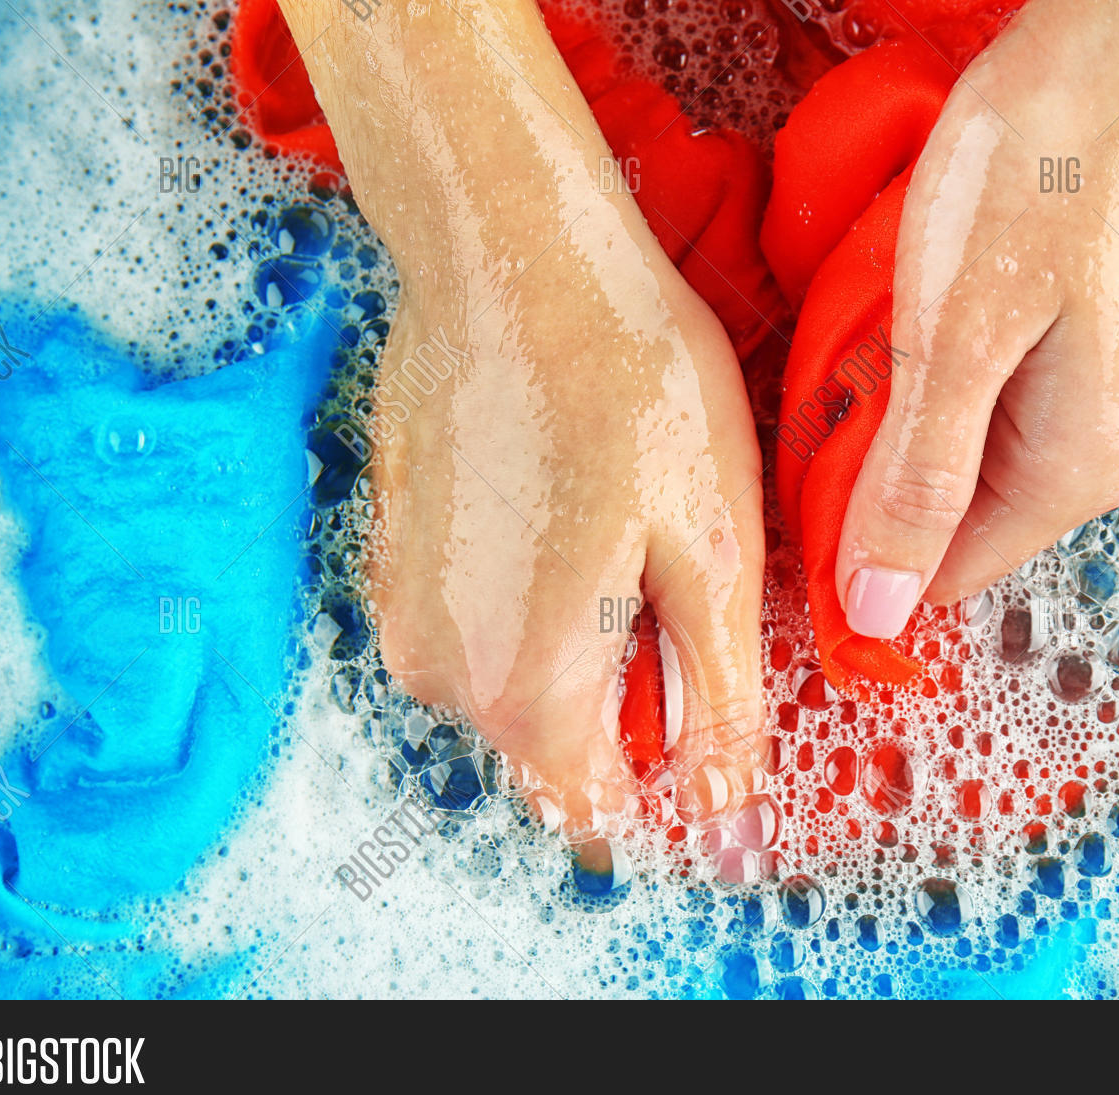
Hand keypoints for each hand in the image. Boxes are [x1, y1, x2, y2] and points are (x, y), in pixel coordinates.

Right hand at [283, 0, 766, 840]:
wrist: (512, 255)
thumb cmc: (628, 386)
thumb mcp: (713, 553)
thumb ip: (718, 703)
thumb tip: (726, 815)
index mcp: (527, 691)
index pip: (598, 811)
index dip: (667, 770)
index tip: (697, 694)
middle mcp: (442, 671)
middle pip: (556, 745)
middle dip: (626, 694)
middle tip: (672, 577)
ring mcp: (403, 609)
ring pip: (515, 678)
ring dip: (578, 637)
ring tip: (619, 526)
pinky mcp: (392, 551)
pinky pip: (474, 614)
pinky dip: (527, 589)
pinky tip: (565, 502)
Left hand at [836, 0, 1118, 637]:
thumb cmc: (1053, 158)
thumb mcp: (956, 334)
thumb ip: (916, 480)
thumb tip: (878, 606)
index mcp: (1082, 466)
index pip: (946, 573)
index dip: (861, 546)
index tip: (800, 481)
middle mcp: (1116, 446)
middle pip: (963, 514)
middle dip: (884, 464)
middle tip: (842, 373)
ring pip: (980, 447)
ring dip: (916, 405)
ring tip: (890, 320)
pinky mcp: (1110, 335)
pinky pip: (1009, 390)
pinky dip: (956, 361)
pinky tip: (939, 295)